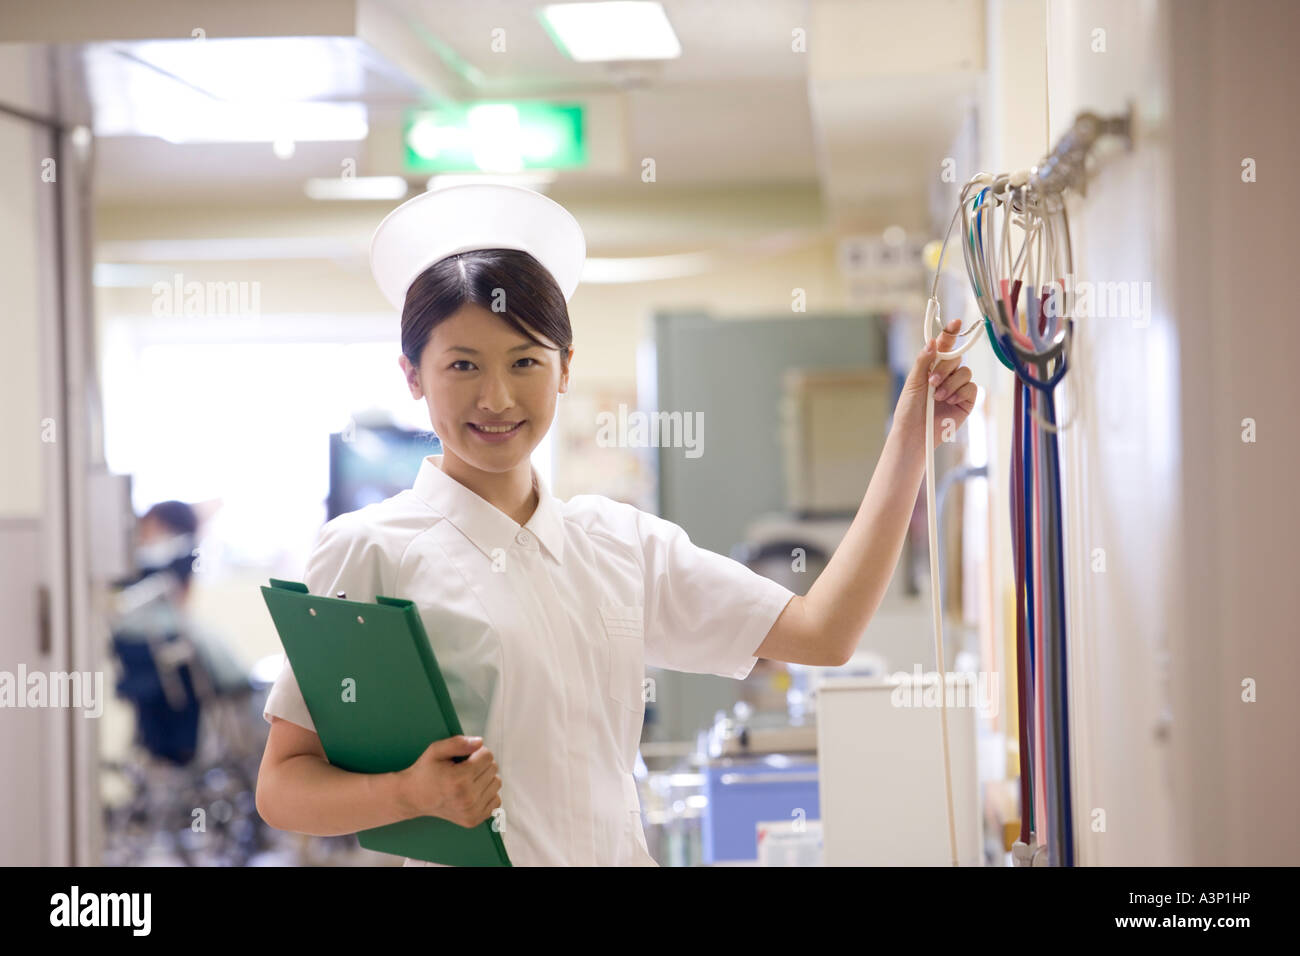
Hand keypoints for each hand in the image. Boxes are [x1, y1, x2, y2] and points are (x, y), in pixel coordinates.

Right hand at [398, 735, 502, 828]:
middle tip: (463, 768)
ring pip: (497, 783)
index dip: (477, 752)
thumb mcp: (436, 750)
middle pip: (493, 769)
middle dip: (481, 764)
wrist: (414, 797)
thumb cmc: (426, 771)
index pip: (488, 756)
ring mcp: (471, 812)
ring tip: (466, 780)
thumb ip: (458, 743)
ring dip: (485, 778)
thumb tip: (481, 742)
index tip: (464, 757)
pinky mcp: (474, 820)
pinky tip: (471, 792)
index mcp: (458, 780)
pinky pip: (496, 800)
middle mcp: (467, 798)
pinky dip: (487, 794)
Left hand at [891, 318, 979, 455]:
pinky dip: (960, 392)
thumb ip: (924, 361)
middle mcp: (947, 375)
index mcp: (932, 367)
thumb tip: (933, 342)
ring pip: (965, 372)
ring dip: (951, 382)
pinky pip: (971, 387)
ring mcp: (958, 387)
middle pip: (956, 357)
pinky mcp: (966, 401)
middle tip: (932, 381)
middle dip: (944, 367)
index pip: (944, 346)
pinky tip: (949, 400)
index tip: (955, 322)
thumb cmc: (909, 409)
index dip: (950, 333)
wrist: (915, 433)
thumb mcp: (913, 382)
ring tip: (938, 396)